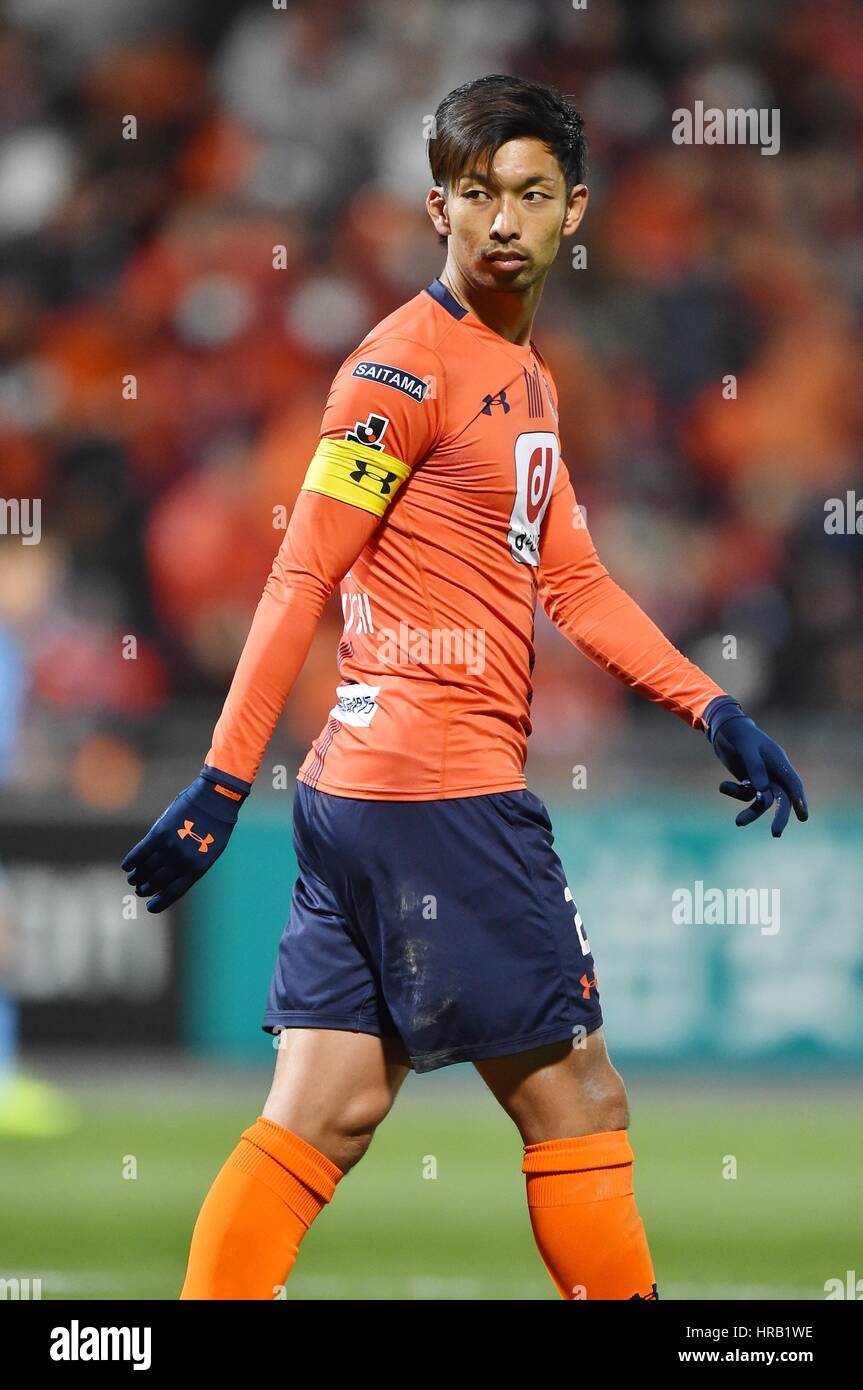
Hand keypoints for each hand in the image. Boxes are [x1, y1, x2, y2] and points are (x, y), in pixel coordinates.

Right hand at [122, 766, 249, 911]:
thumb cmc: (216, 826)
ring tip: (133, 879)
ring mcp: (169, 847)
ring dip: (136, 876)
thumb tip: (171, 877)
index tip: (150, 906)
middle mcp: (181, 861)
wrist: (215, 799)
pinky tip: (126, 866)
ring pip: (146, 869)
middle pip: (156, 882)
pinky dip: (131, 861)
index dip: (159, 902)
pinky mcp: (159, 833)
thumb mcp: (209, 851)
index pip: (173, 893)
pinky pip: (139, 852)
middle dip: (145, 889)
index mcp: (196, 869)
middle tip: (140, 890)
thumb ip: (191, 865)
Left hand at [702, 696, 807, 836]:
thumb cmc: (739, 735)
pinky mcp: (749, 781)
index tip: (803, 817)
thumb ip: (755, 767)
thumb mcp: (746, 748)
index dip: (799, 800)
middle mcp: (774, 772)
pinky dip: (736, 793)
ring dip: (751, 812)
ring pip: (762, 801)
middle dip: (780, 817)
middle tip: (776, 834)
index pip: (793, 784)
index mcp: (779, 761)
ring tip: (738, 823)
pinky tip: (723, 786)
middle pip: (781, 798)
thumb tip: (762, 791)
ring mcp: (762, 778)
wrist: (724, 730)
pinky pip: (746, 795)